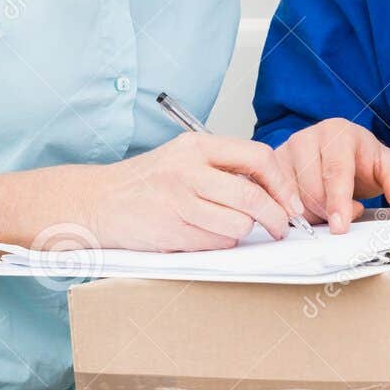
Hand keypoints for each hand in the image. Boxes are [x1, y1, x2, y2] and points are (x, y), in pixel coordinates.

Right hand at [88, 132, 307, 251]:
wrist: (98, 201)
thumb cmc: (146, 183)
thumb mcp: (185, 159)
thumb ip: (224, 168)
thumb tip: (275, 191)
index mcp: (197, 146)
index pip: (258, 157)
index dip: (283, 184)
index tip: (291, 202)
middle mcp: (188, 170)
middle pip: (253, 197)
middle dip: (275, 218)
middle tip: (280, 227)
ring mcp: (178, 201)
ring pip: (238, 226)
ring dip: (241, 233)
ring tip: (225, 227)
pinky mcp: (172, 230)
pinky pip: (216, 244)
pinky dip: (218, 244)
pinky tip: (200, 233)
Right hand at [273, 118, 389, 231]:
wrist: (340, 152)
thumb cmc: (363, 160)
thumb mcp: (387, 168)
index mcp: (338, 132)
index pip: (336, 171)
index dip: (338, 202)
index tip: (340, 226)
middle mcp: (308, 137)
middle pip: (311, 188)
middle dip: (327, 212)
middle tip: (342, 215)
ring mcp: (286, 150)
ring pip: (291, 197)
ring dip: (310, 213)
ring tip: (327, 207)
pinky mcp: (271, 166)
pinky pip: (276, 198)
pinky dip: (292, 211)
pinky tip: (306, 207)